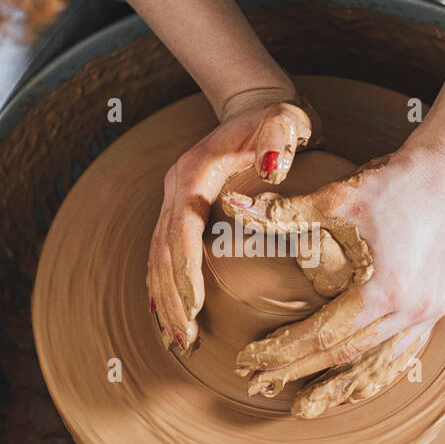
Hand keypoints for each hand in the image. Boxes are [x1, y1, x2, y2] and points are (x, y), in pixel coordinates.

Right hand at [147, 88, 316, 351]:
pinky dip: (164, 288)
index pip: (183, 228)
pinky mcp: (180, 211)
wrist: (255, 104)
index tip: (194, 306)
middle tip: (185, 337)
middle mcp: (176, 188)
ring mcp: (174, 200)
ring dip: (165, 300)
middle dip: (173, 297)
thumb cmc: (276, 118)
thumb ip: (280, 137)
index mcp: (195, 172)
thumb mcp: (285, 120)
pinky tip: (171, 317)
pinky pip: (164, 255)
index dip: (187, 269)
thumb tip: (274, 167)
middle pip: (165, 251)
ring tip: (177, 339)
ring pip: (158, 258)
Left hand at [221, 144, 444, 417]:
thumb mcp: (334, 198)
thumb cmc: (390, 183)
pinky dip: (372, 374)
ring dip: (339, 388)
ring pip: (377, 366)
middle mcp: (410, 310)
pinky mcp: (433, 309)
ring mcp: (426, 313)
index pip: (323, 335)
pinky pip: (400, 356)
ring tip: (303, 406)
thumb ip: (282, 213)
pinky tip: (350, 388)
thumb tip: (231, 204)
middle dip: (299, 373)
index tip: (248, 360)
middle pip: (346, 356)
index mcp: (384, 289)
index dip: (283, 350)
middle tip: (258, 386)